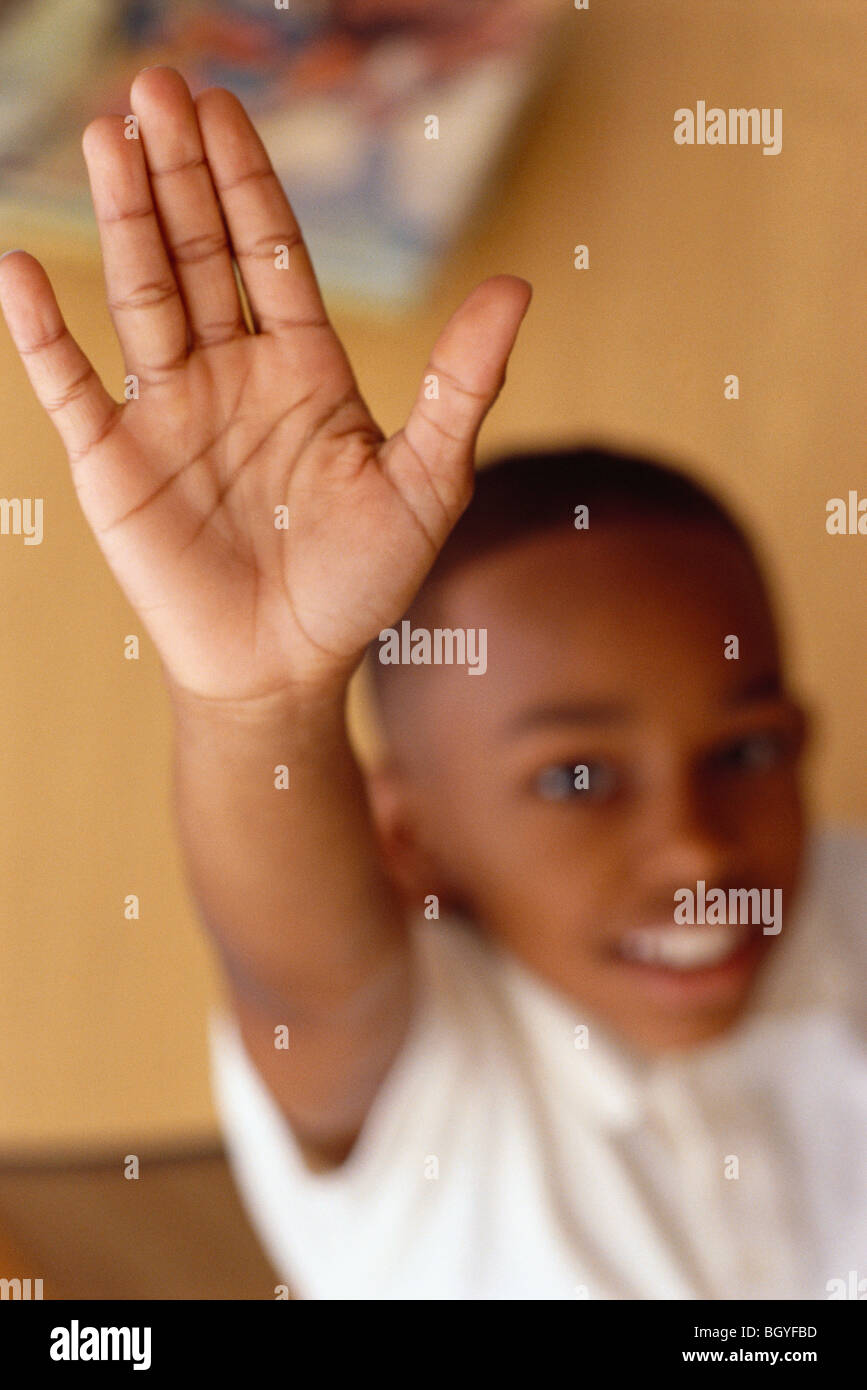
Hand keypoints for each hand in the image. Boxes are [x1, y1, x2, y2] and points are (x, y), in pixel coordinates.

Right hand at [0, 67, 530, 701]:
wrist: (285, 670)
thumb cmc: (360, 583)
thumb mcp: (426, 484)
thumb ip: (464, 387)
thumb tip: (519, 284)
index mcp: (303, 368)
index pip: (271, 253)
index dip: (248, 181)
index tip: (225, 104)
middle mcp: (231, 374)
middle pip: (199, 252)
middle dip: (180, 171)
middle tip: (158, 83)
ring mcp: (169, 413)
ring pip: (140, 295)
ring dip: (123, 218)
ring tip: (106, 134)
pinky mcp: (114, 463)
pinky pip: (71, 385)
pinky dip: (42, 333)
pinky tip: (22, 268)